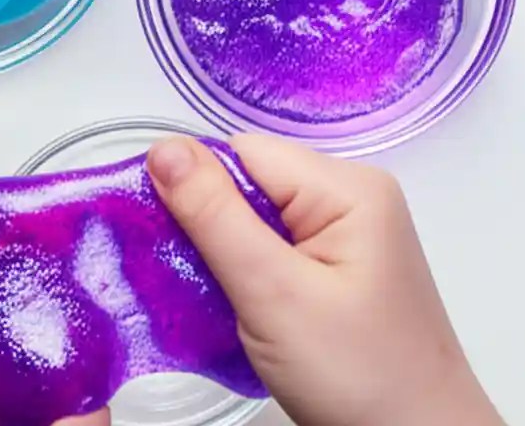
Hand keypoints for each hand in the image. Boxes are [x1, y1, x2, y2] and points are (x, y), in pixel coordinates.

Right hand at [146, 134, 502, 425]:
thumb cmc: (361, 377)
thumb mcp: (273, 293)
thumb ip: (215, 216)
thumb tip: (163, 148)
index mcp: (347, 187)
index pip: (242, 153)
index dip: (196, 190)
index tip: (173, 244)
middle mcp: (352, 196)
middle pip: (248, 180)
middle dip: (210, 226)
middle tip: (205, 283)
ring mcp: (348, 232)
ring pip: (255, 215)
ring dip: (226, 253)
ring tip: (227, 300)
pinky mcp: (337, 264)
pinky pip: (272, 244)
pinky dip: (246, 272)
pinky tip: (246, 307)